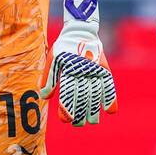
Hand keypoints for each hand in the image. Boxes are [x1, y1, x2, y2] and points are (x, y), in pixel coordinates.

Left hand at [37, 0, 117, 125]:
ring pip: (95, 94)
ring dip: (94, 109)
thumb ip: (49, 77)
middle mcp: (82, 71)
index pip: (67, 93)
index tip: (65, 120)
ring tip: (92, 121)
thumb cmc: (63, 46)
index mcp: (68, 69)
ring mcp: (94, 70)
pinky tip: (111, 111)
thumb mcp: (53, 58)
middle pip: (82, 96)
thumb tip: (44, 97)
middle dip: (80, 113)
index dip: (67, 108)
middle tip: (78, 124)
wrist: (81, 30)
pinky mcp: (104, 69)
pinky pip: (109, 86)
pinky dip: (111, 98)